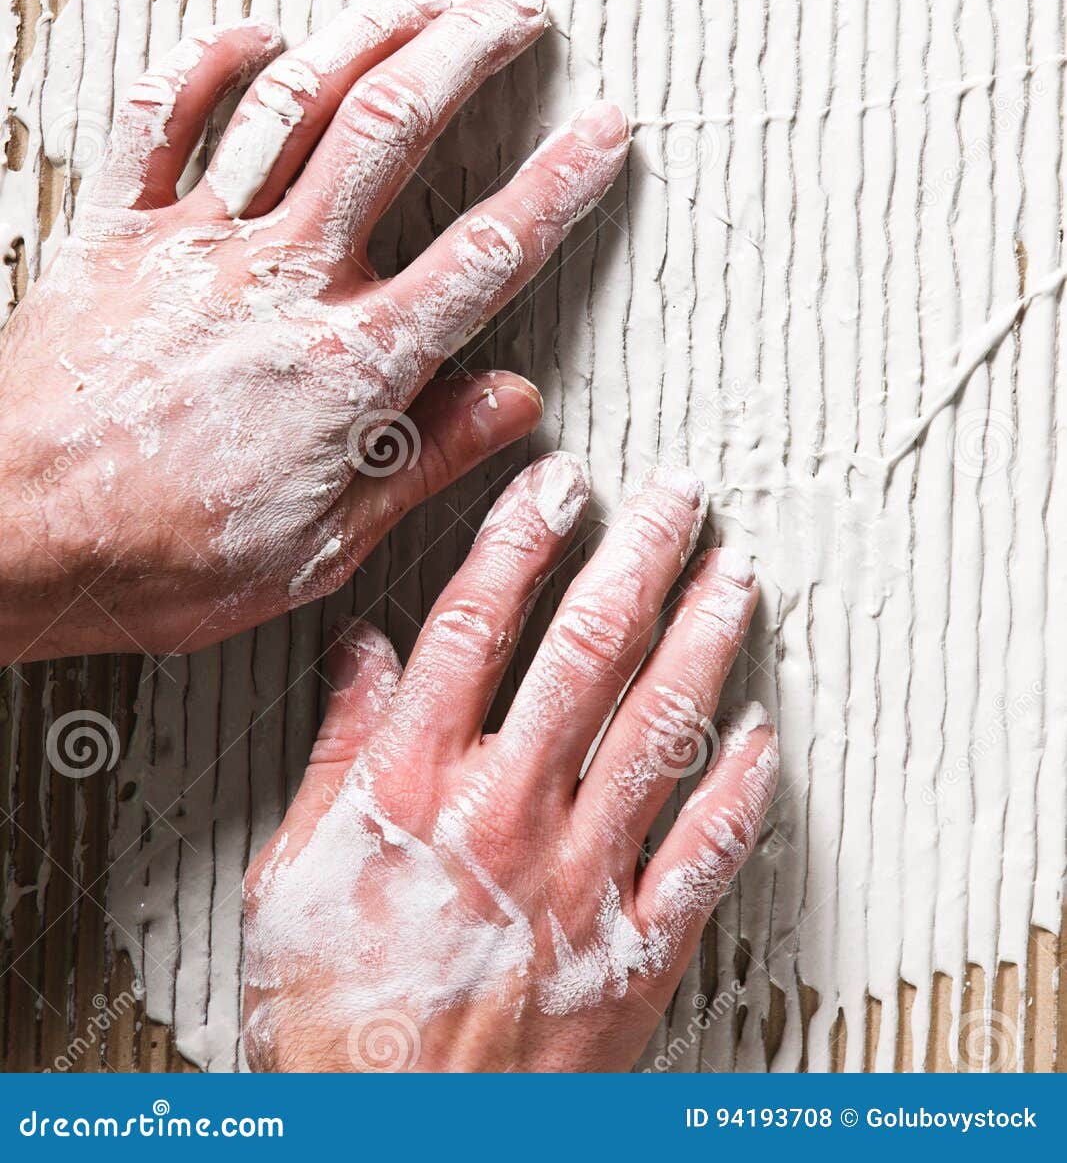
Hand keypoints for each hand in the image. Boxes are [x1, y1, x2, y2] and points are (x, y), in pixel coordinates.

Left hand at [0, 0, 629, 661]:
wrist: (4, 530)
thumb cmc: (151, 555)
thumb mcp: (318, 549)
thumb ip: (424, 462)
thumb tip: (511, 404)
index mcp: (348, 364)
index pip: (486, 252)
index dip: (560, 183)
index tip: (602, 133)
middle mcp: (283, 279)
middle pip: (396, 129)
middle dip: (470, 52)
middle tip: (519, 11)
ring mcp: (198, 241)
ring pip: (299, 100)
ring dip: (370, 32)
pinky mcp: (119, 229)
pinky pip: (162, 113)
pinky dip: (209, 59)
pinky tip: (254, 32)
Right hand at [242, 458, 776, 1072]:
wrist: (391, 1149)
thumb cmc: (334, 1026)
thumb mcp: (292, 877)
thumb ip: (339, 754)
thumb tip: (364, 656)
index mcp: (415, 789)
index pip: (475, 626)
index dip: (519, 539)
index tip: (555, 483)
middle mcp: (506, 815)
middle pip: (587, 652)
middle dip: (639, 558)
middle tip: (677, 497)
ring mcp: (580, 880)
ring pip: (661, 728)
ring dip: (705, 639)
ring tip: (734, 575)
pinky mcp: (633, 950)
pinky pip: (705, 853)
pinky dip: (741, 787)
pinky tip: (760, 731)